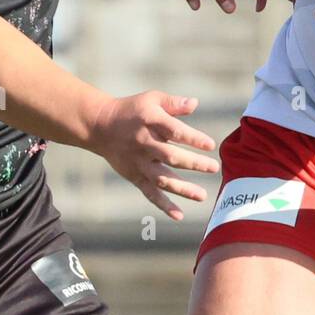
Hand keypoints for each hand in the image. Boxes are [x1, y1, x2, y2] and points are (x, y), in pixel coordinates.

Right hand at [88, 92, 217, 220]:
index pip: (175, 132)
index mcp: (151, 123)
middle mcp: (144, 144)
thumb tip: (195, 104)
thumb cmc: (133, 110)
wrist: (100, 126)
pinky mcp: (134, 175)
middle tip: (214, 168)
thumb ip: (174, 103)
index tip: (211, 145)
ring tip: (202, 196)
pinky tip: (179, 215)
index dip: (193, 138)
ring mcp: (138, 162)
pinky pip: (149, 192)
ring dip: (182, 189)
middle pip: (170, 157)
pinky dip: (163, 205)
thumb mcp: (152, 99)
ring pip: (161, 179)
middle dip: (193, 163)